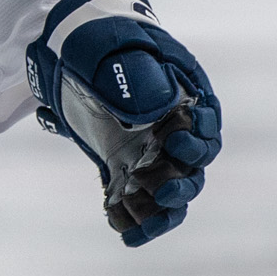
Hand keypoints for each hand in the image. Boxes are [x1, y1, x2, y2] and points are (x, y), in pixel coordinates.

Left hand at [25, 0, 220, 245]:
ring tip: (143, 230)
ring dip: (161, 213)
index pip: (206, 125)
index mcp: (180, 99)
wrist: (70, 56)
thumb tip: (159, 106)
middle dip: (183, 184)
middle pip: (192, 167)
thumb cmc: (100, 46)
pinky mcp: (123, 170)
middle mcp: (170, 131)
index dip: (199, 138)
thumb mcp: (114, 51)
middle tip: (166, 192)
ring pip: (168, 192)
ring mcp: (148, 153)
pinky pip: (133, 200)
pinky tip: (118, 228)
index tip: (176, 141)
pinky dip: (128, 216)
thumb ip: (135, 76)